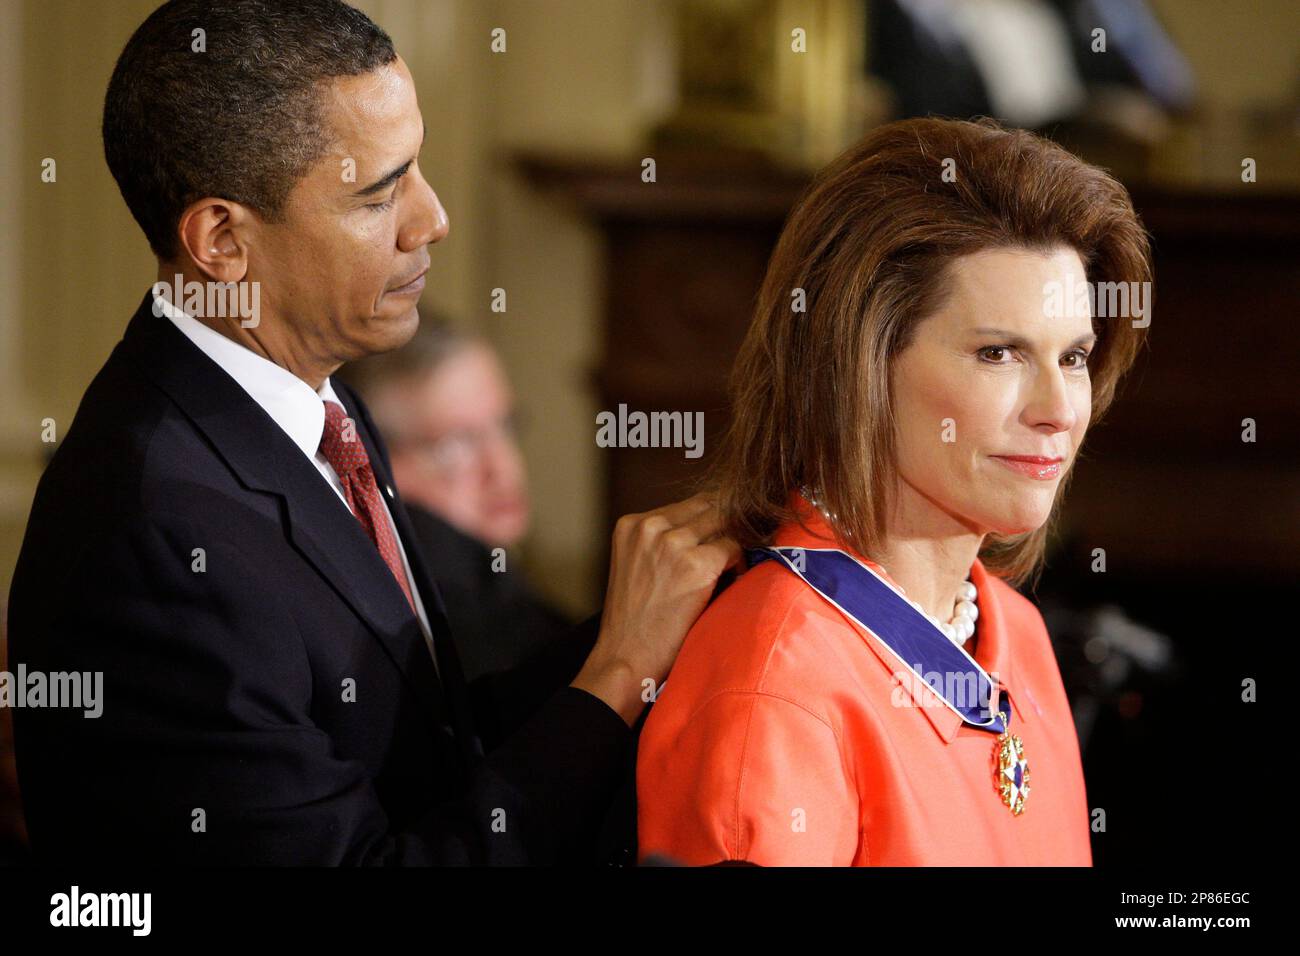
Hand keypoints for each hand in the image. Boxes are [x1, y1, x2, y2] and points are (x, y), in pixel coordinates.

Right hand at [571, 492, 740, 726]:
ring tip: (733, 567)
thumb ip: (660, 542)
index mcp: (631, 524)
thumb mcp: (634, 565)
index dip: (712, 518)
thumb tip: (706, 530)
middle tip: (741, 544)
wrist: (625, 657)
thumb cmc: (633, 621)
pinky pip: (733, 548)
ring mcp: (673, 543)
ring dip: (733, 543)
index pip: (688, 504)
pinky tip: (731, 581)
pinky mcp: (697, 564)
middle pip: (709, 506)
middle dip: (728, 524)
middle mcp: (651, 526)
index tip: (725, 531)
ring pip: (724, 524)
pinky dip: (738, 563)